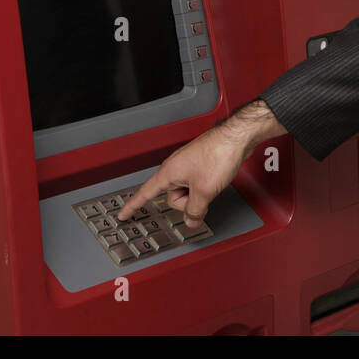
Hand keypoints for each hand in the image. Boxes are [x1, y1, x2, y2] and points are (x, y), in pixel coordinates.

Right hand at [117, 100, 285, 226]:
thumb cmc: (218, 154)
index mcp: (168, 172)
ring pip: (186, 192)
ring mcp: (187, 166)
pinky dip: (203, 188)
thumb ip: (195, 210)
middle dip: (187, 202)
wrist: (236, 138)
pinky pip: (195, 184)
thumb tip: (191, 221)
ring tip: (211, 183)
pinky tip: (214, 181)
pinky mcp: (199, 165)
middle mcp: (174, 167)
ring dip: (198, 194)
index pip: (145, 193)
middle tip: (202, 193)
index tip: (122, 215)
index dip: (133, 206)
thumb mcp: (204, 191)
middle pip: (172, 198)